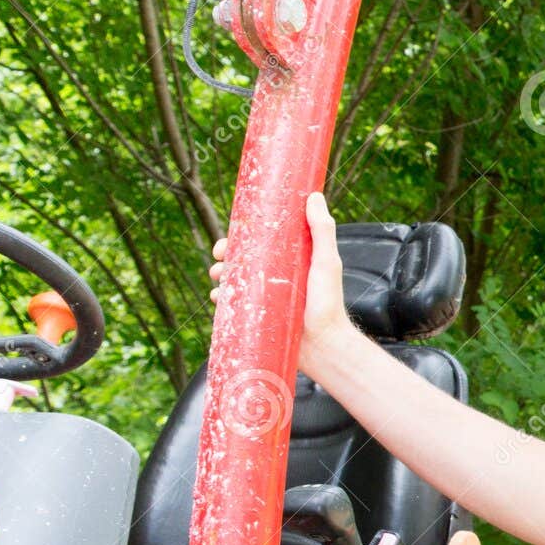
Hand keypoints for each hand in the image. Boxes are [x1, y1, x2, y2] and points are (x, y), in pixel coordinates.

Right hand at [207, 191, 353, 378]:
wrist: (325, 347)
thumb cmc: (328, 304)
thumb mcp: (326, 263)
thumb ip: (322, 231)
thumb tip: (313, 196)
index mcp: (291, 262)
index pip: (261, 243)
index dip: (242, 238)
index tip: (230, 236)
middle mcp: (278, 278)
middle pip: (244, 262)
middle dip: (225, 258)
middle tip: (218, 259)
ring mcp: (268, 299)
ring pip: (236, 283)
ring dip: (220, 278)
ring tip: (216, 281)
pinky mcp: (261, 318)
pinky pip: (235, 307)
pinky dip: (222, 301)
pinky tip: (217, 299)